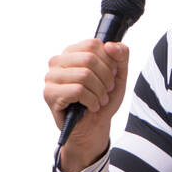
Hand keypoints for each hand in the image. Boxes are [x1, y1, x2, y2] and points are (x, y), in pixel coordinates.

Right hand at [43, 40, 129, 170]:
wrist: (94, 127)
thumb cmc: (102, 99)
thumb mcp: (118, 75)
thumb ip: (121, 56)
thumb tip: (110, 45)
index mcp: (72, 52)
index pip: (93, 45)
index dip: (109, 62)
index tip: (111, 76)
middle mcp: (58, 61)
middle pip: (89, 59)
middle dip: (105, 78)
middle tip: (107, 91)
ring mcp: (51, 77)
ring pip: (84, 75)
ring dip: (99, 92)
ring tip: (100, 100)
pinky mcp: (49, 94)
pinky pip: (78, 90)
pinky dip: (91, 101)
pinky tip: (91, 107)